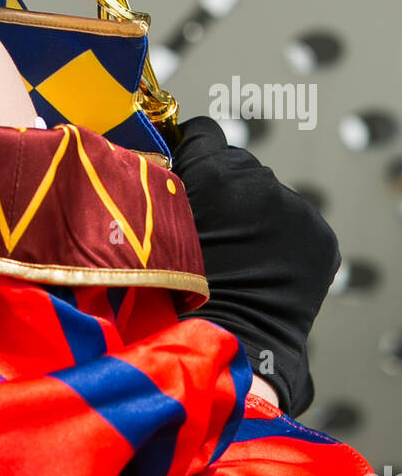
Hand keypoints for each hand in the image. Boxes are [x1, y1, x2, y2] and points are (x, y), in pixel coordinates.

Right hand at [172, 115, 340, 417]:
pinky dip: (283, 238)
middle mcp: (259, 179)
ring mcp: (295, 208)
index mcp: (213, 170)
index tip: (188, 167)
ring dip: (256, 214)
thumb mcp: (156, 225)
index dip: (193, 150)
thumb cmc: (177, 292)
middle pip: (239, 165)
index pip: (204, 132)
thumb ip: (167, 184)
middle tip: (212, 225)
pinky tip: (265, 265)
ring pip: (269, 195)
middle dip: (226, 188)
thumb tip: (170, 159)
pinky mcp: (319, 236)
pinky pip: (297, 221)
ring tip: (240, 253)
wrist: (230, 343)